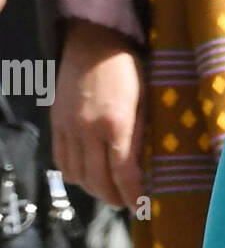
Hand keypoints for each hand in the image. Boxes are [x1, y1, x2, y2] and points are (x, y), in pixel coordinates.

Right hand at [52, 20, 146, 211]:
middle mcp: (88, 130)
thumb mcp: (145, 102)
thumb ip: (142, 136)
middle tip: (124, 202)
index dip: (131, 195)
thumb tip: (143, 169)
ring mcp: (68, 127)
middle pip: (97, 181)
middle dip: (112, 198)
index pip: (123, 174)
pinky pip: (61, 160)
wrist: (93, 42)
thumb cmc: (128, 69)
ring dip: (92, 188)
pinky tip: (88, 172)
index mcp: (116, 124)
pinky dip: (75, 174)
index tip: (140, 206)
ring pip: (76, 175)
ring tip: (107, 189)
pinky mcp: (56, 122)